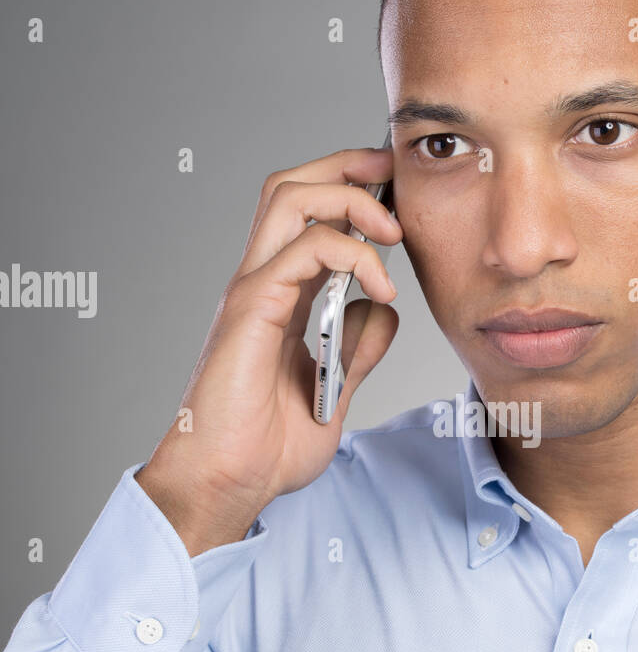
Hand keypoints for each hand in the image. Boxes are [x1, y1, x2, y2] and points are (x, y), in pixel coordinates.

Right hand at [136, 146, 401, 553]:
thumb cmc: (265, 449)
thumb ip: (358, 349)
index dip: (349, 189)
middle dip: (346, 166)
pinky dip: (351, 253)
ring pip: (290, 198)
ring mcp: (252, 292)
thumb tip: (385, 311)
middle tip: (394, 175)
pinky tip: (381, 286)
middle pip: (292, 187)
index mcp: (279, 297)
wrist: (227, 485)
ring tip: (392, 230)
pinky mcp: (251, 310)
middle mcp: (261, 283)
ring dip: (350, 198)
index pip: (307, 216)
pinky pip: (302, 251)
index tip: (395, 192)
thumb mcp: (332, 392)